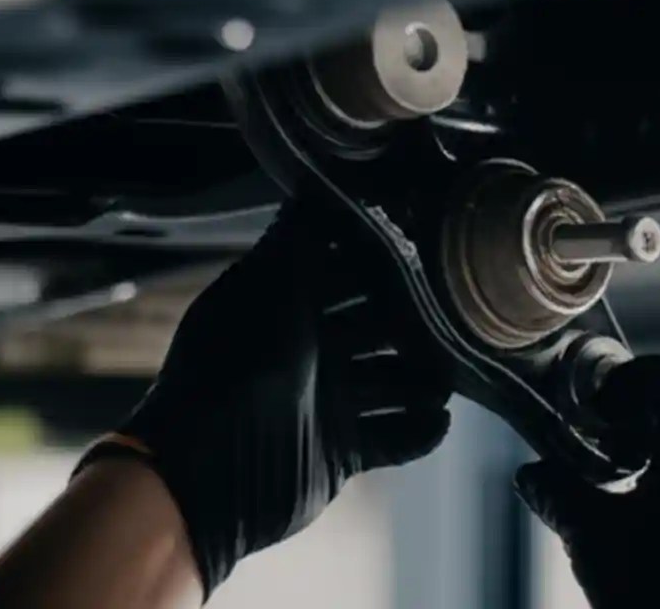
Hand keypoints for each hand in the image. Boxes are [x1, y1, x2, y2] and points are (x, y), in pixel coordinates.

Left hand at [77, 206, 450, 597]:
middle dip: (416, 325)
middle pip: (381, 329)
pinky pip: (394, 437)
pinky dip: (418, 430)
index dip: (383, 264)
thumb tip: (316, 184)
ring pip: (395, 382)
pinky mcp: (342, 451)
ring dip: (426, 380)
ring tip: (450, 378)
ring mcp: (329, 403)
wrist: (204, 475)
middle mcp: (312, 352)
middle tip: (454, 319)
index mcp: (288, 309)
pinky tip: (439, 420)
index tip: (428, 252)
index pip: (347, 276)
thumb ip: (297, 240)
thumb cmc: (230, 372)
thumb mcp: (264, 290)